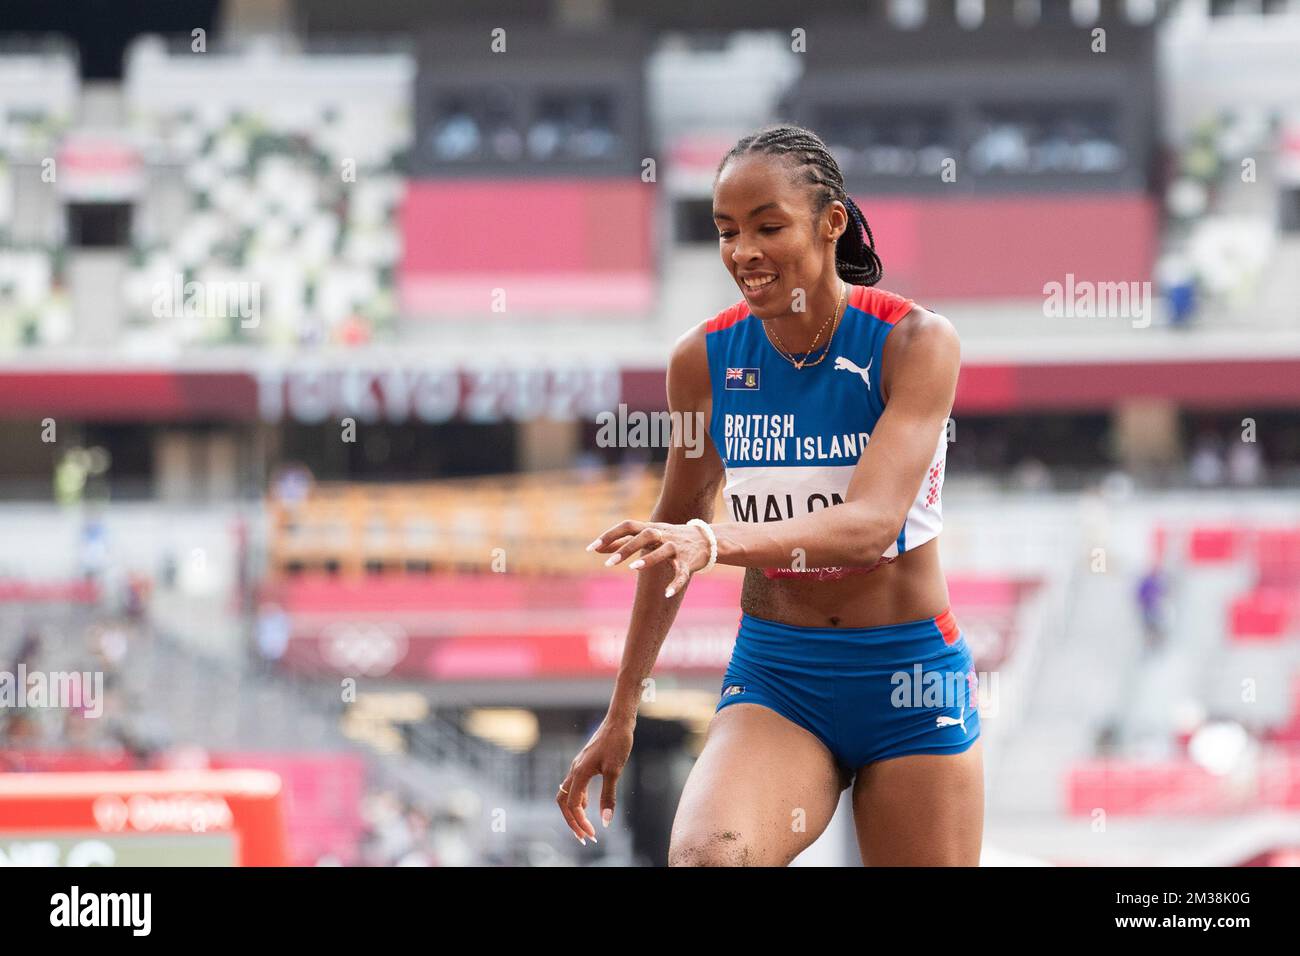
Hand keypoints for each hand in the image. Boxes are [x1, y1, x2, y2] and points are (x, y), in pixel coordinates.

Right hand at [556, 715, 634, 844]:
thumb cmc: (617, 742)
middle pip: (563, 802)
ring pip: (567, 794)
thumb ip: (608, 796)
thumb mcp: (615, 771)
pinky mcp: (584, 764)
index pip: (573, 805)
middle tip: (584, 837)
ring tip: (586, 826)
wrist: (618, 721)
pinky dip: (579, 800)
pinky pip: (575, 786)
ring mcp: (578, 766)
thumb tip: (606, 820)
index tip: (593, 834)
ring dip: (574, 812)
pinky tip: (589, 806)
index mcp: (579, 772)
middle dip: (572, 821)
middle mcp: (575, 770)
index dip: (581, 822)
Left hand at [586, 519, 711, 596]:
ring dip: (649, 559)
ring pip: (664, 550)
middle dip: (626, 548)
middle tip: (608, 563)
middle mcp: (663, 535)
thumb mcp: (646, 537)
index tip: (592, 548)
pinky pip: (682, 573)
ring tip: (633, 568)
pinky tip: (667, 594)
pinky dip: (675, 583)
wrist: (706, 540)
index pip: (628, 526)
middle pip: (644, 535)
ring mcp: (677, 548)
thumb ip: (621, 542)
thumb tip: (596, 548)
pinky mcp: (689, 562)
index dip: (610, 535)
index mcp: (650, 529)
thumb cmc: (669, 538)